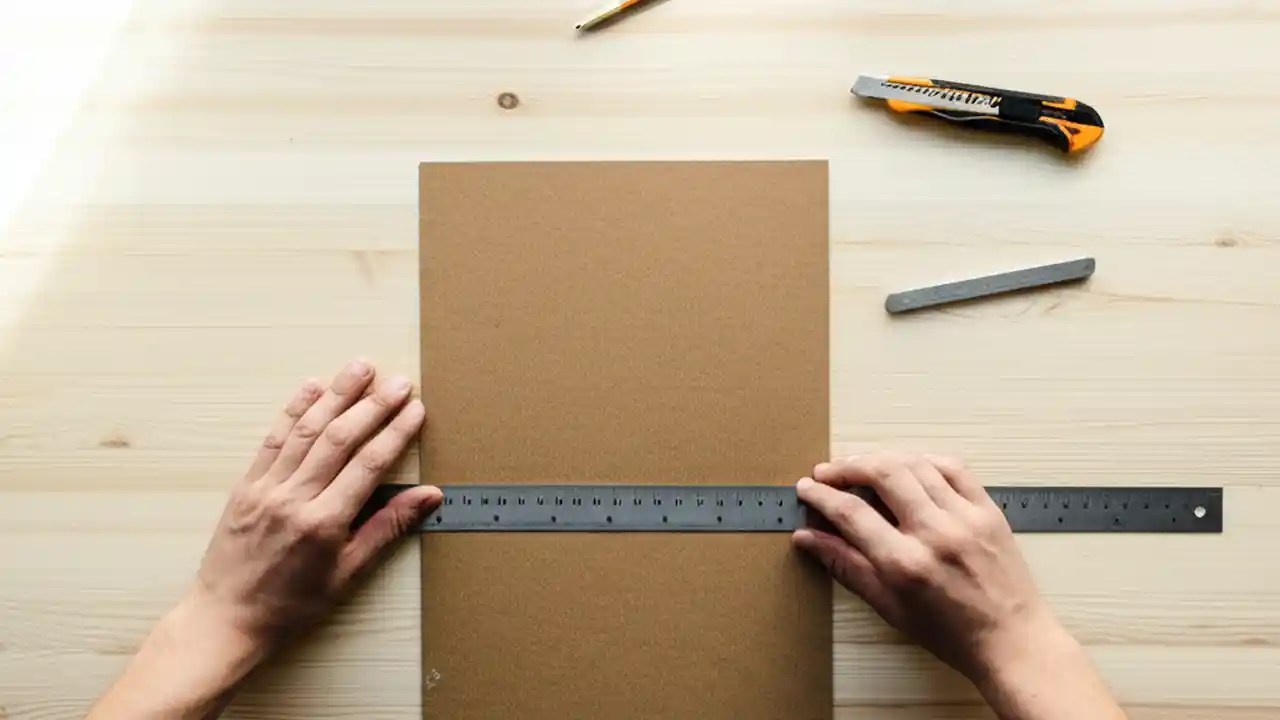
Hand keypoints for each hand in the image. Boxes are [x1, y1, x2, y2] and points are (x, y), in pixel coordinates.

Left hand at [193, 358, 440, 647]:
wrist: (225, 620)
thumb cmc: (290, 606)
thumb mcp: (348, 574)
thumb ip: (387, 528)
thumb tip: (430, 496)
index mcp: (324, 523)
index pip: (369, 465)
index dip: (395, 433)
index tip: (416, 409)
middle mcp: (293, 498)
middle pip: (340, 439)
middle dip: (372, 405)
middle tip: (399, 381)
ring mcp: (265, 488)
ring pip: (306, 430)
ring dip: (336, 394)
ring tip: (361, 367)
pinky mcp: (245, 485)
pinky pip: (272, 439)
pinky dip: (294, 410)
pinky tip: (312, 387)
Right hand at [794, 454, 1124, 719]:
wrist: (1011, 640)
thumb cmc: (950, 633)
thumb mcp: (888, 607)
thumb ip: (846, 566)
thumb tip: (807, 538)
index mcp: (905, 564)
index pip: (851, 513)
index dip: (821, 495)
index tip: (807, 488)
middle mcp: (935, 533)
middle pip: (882, 474)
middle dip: (847, 466)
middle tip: (828, 472)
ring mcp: (965, 517)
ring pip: (914, 464)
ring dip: (880, 458)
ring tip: (860, 465)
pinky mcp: (988, 510)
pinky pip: (953, 467)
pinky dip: (923, 459)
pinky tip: (906, 466)